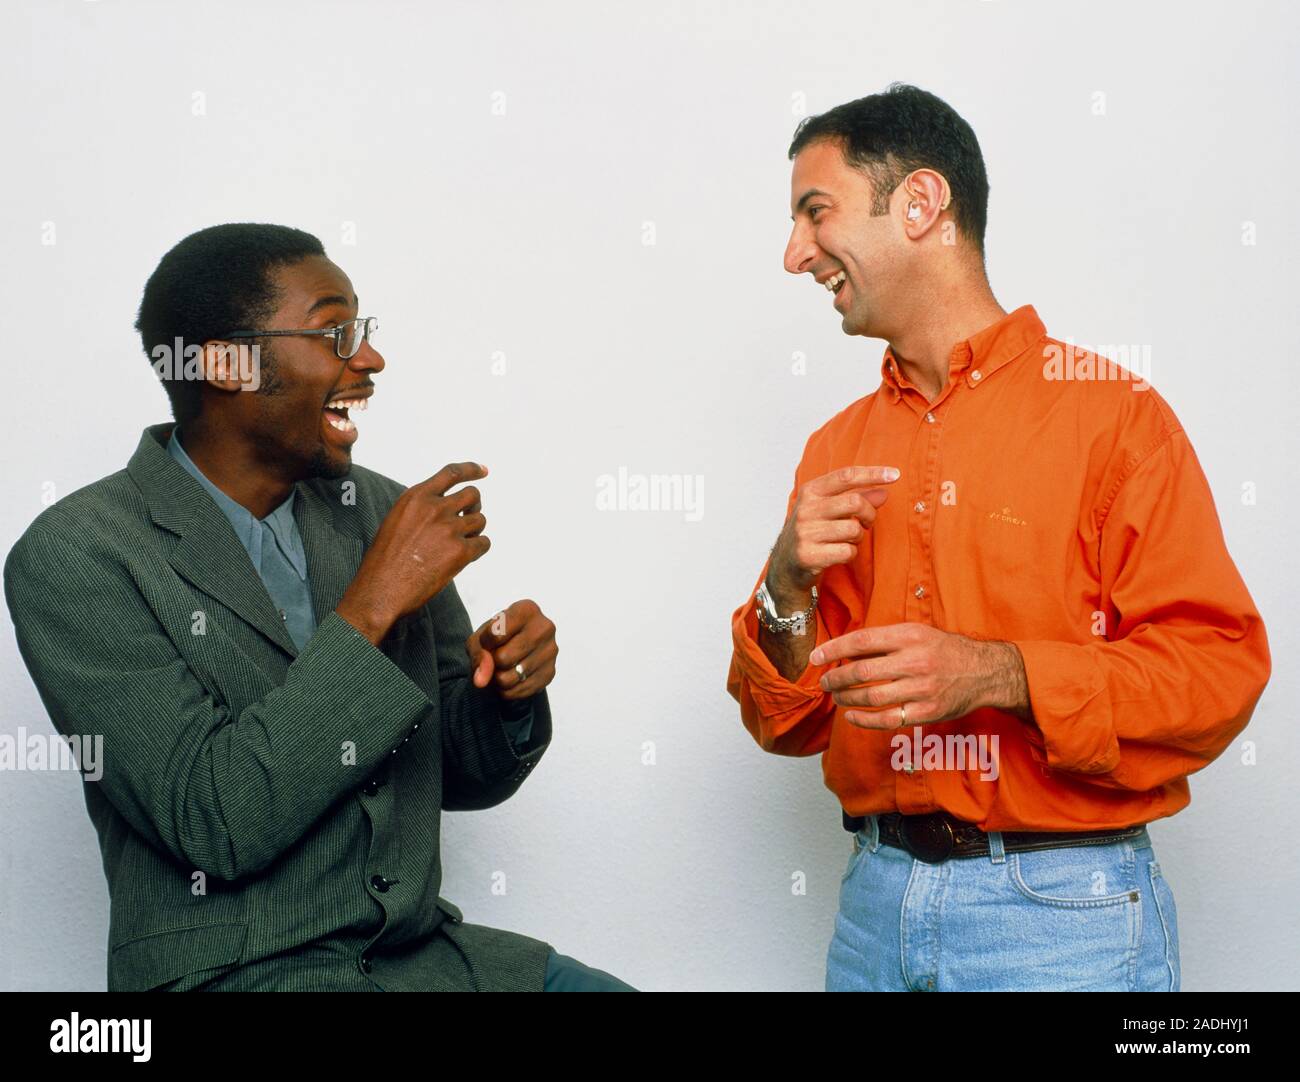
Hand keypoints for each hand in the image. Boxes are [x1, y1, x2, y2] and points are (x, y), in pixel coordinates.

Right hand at [337, 462, 489, 643]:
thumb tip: (447, 508)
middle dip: (474, 506)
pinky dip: (478, 550)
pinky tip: (464, 558)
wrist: (381, 590)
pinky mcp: (460, 551)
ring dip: (474, 531)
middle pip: (472, 495)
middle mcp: (435, 507)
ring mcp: (449, 528)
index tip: (484, 471)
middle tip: (468, 519)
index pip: (451, 473)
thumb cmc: (384, 561)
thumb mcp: (396, 521)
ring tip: (458, 544)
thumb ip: (421, 509)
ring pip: (480, 520)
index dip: (471, 469)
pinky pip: (484, 543)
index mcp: (416, 497)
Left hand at [466, 599, 557, 700]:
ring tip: (502, 668)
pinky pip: (518, 691)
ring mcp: (550, 651)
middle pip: (504, 658)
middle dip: (493, 662)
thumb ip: (477, 654)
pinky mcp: (550, 673)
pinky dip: (507, 690)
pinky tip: (510, 678)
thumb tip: (482, 680)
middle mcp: (544, 627)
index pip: (496, 634)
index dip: (485, 643)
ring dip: (498, 678)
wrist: (516, 647)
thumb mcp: (480, 638)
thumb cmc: (496, 637)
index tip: (490, 639)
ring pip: (509, 678)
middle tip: (496, 656)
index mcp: (527, 610)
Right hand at [767, 465, 897, 605]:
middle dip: (869, 514)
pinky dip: (850, 553)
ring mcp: (806, 533)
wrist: (785, 564)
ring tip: (848, 540)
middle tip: (867, 522)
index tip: (895, 475)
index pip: (846, 476)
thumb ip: (856, 498)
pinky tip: (839, 553)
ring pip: (853, 529)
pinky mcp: (809, 555)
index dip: (873, 474)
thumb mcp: (830, 509)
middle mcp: (806, 509)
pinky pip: (847, 552)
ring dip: (858, 537)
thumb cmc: (814, 531)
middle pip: (855, 502)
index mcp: (810, 491)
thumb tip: (884, 492)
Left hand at [810, 623, 1024, 728]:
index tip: (816, 656)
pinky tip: (852, 716)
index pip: (862, 641)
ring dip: (847, 699)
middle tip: (826, 681)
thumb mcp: (916, 633)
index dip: (834, 649)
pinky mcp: (927, 712)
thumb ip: (884, 640)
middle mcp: (915, 661)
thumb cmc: (943, 650)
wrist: (984, 671)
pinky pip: (888, 720)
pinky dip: (864, 720)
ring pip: (872, 697)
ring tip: (838, 697)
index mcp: (909, 636)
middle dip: (836, 678)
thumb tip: (845, 651)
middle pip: (862, 672)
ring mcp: (922, 689)